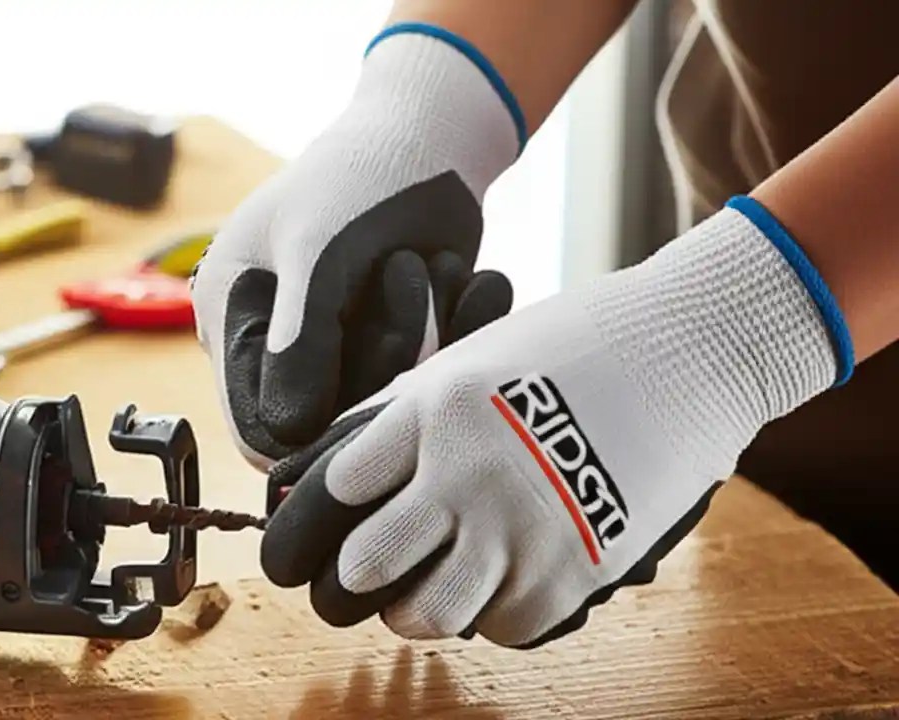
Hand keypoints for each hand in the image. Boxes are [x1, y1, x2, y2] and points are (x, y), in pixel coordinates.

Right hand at [191, 29, 521, 467]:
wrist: (432, 136)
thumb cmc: (359, 176)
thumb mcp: (319, 255)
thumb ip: (300, 344)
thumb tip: (286, 433)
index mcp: (233, 320)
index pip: (257, 428)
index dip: (310, 434)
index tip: (369, 395)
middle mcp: (278, 346)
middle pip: (330, 420)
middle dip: (383, 354)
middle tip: (406, 271)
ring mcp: (337, 348)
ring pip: (385, 400)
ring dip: (426, 333)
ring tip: (426, 258)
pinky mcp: (391, 346)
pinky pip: (427, 378)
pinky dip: (458, 330)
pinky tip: (468, 277)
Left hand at [260, 203, 841, 646]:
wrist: (693, 349)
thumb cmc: (573, 345)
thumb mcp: (469, 361)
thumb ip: (399, 417)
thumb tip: (323, 477)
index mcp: (432, 411)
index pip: (331, 493)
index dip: (302, 529)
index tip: (298, 546)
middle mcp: (468, 473)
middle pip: (362, 567)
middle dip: (343, 584)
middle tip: (351, 581)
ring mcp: (524, 527)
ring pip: (426, 616)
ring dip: (412, 609)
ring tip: (421, 588)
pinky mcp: (577, 571)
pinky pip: (502, 626)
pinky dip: (491, 611)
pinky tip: (501, 575)